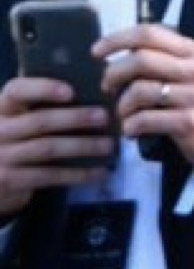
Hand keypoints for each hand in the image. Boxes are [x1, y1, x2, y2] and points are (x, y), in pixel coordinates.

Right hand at [0, 78, 113, 214]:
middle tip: (104, 117)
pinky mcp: (10, 180)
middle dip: (75, 118)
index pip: (17, 90)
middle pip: (39, 120)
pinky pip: (50, 175)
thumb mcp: (18, 119)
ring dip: (82, 146)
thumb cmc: (15, 141)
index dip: (43, 88)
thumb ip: (39, 105)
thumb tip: (88, 87)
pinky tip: (99, 171)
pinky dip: (78, 174)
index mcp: (2, 108)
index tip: (71, 91)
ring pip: (48, 148)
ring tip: (108, 145)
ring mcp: (2, 156)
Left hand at [96, 25, 193, 172]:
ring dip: (122, 105)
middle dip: (114, 73)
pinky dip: (130, 126)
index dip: (117, 39)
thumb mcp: (193, 73)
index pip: (150, 33)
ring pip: (140, 90)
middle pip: (141, 59)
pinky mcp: (190, 122)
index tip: (97, 51)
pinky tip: (131, 131)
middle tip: (107, 87)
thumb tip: (122, 51)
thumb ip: (166, 58)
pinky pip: (146, 119)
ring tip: (124, 115)